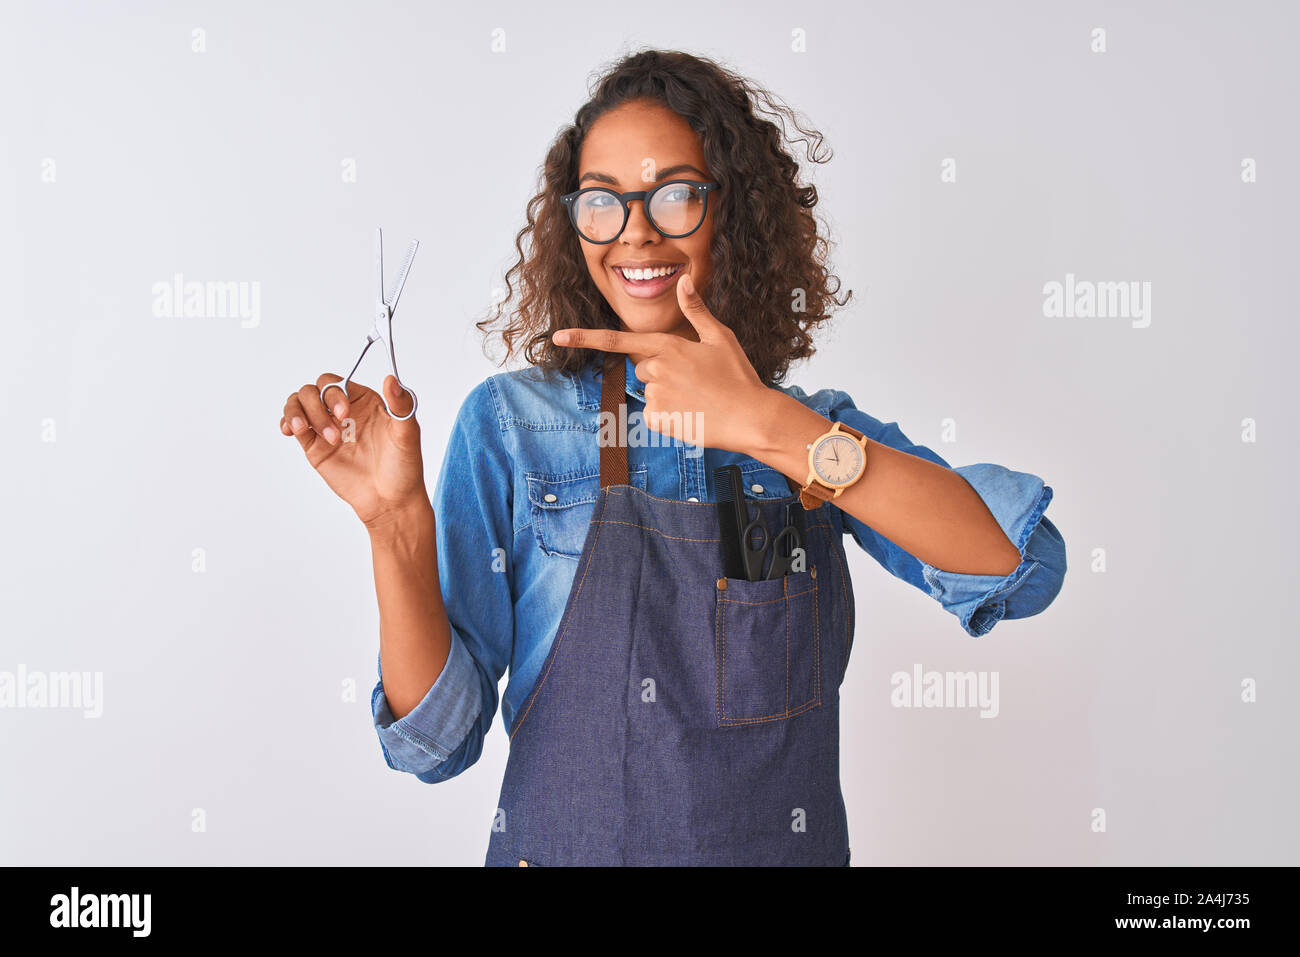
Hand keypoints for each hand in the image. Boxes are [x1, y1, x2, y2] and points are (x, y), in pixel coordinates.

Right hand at [280, 374, 428, 528]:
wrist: (389, 500)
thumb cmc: (402, 467)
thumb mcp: (407, 434)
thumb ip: (401, 405)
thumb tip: (391, 379)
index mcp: (364, 401)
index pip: (337, 382)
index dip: (334, 393)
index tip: (345, 414)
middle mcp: (343, 410)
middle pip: (313, 390)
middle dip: (317, 407)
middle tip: (334, 434)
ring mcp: (326, 426)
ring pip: (299, 402)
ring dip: (297, 413)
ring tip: (305, 431)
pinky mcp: (314, 445)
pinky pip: (293, 425)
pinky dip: (287, 421)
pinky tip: (290, 430)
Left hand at [551, 273, 770, 453]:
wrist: (751, 417)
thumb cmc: (738, 376)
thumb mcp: (720, 338)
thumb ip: (696, 310)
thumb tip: (684, 280)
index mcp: (668, 346)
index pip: (617, 341)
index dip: (585, 338)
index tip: (557, 336)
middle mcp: (657, 370)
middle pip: (643, 369)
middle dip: (663, 373)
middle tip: (695, 381)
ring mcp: (656, 397)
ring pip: (651, 393)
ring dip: (669, 395)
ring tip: (699, 398)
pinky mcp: (659, 420)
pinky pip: (654, 415)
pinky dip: (670, 416)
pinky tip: (693, 414)